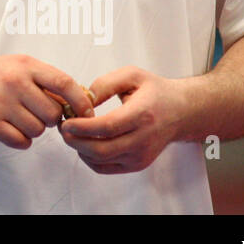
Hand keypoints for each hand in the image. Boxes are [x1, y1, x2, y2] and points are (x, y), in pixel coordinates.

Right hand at [0, 54, 95, 148]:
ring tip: (17, 118)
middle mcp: (14, 81)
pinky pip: (20, 141)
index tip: (86, 113)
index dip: (80, 102)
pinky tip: (9, 127)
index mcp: (25, 65)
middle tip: (36, 113)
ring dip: (33, 129)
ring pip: (38, 130)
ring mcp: (0, 101)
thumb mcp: (18, 66)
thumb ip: (45, 80)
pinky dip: (20, 140)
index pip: (64, 83)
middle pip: (53, 113)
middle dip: (49, 119)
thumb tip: (78, 101)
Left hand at [59, 65, 193, 173]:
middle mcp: (143, 139)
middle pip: (102, 149)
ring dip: (79, 149)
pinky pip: (106, 168)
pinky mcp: (137, 164)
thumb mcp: (131, 75)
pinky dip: (89, 159)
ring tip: (70, 133)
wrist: (181, 112)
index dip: (82, 127)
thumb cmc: (155, 92)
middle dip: (75, 140)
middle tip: (62, 127)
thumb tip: (84, 98)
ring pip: (101, 161)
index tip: (66, 121)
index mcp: (142, 115)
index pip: (108, 127)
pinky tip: (83, 144)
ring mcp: (141, 156)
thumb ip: (105, 84)